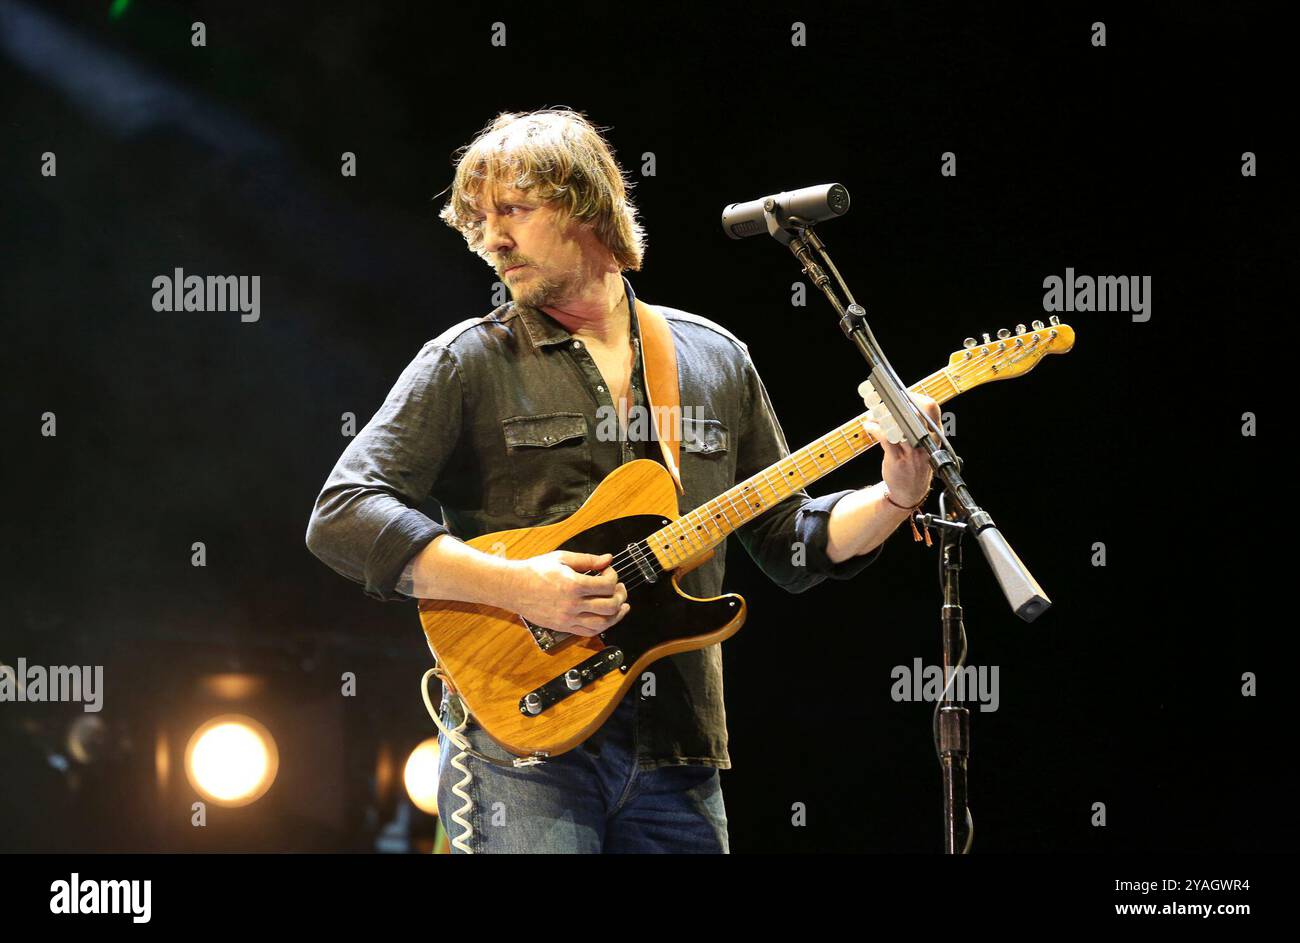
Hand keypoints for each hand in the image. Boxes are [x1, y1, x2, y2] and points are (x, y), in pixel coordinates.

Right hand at [511, 551, 629, 636]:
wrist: (514, 587)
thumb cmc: (535, 571)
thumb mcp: (562, 558)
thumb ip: (588, 560)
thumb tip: (607, 559)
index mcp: (573, 585)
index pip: (606, 585)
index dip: (613, 576)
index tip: (608, 571)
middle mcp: (572, 604)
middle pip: (610, 606)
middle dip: (620, 596)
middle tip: (619, 588)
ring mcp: (568, 618)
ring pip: (603, 624)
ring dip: (616, 615)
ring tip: (620, 606)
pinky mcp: (563, 627)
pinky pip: (588, 632)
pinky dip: (602, 626)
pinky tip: (606, 618)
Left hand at [867, 392, 940, 507]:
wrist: (910, 491)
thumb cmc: (914, 461)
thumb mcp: (922, 443)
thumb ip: (912, 423)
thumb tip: (893, 400)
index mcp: (934, 434)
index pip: (931, 408)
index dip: (914, 396)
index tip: (899, 394)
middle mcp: (926, 442)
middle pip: (914, 414)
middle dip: (895, 403)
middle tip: (881, 398)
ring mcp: (912, 452)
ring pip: (897, 425)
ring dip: (881, 415)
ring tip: (872, 412)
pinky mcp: (898, 460)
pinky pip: (886, 438)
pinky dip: (874, 428)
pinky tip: (869, 426)